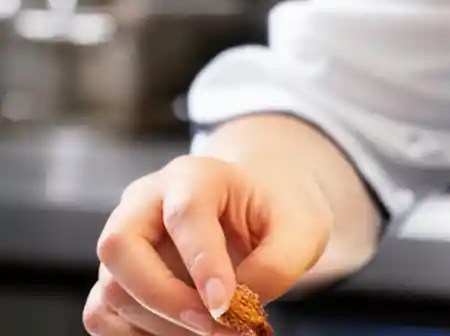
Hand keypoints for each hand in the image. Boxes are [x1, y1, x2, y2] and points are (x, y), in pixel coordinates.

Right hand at [83, 155, 331, 334]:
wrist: (259, 209)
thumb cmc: (279, 213)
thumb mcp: (302, 230)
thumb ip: (277, 265)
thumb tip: (232, 308)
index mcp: (196, 175)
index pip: (185, 214)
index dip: (201, 263)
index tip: (225, 305)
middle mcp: (146, 200)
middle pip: (121, 246)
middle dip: (166, 298)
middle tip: (215, 325)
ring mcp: (124, 237)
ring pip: (112, 287)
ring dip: (159, 324)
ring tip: (215, 332)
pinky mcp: (117, 274)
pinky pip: (102, 313)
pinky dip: (136, 335)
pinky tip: (182, 333)